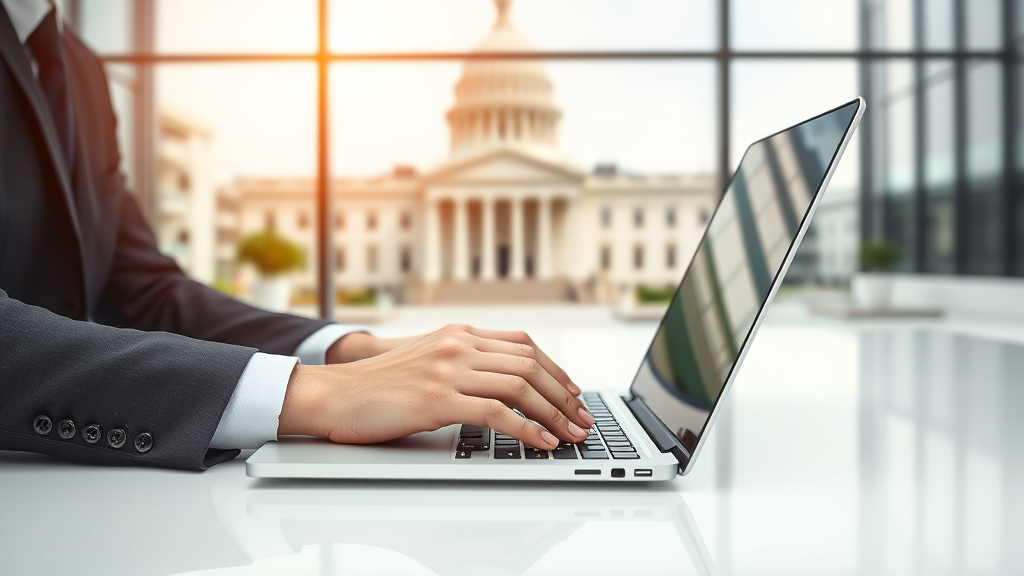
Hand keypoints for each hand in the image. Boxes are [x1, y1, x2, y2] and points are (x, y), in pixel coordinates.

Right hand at [279, 324, 593, 449]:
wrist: (335, 392)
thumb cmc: (378, 385)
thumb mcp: (426, 360)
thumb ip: (462, 362)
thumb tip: (503, 383)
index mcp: (458, 334)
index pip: (523, 344)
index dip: (554, 368)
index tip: (572, 391)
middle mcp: (458, 345)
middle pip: (529, 363)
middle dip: (563, 394)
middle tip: (582, 417)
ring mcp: (448, 370)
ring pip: (519, 385)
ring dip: (553, 412)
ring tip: (570, 433)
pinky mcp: (437, 398)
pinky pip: (496, 412)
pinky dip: (526, 428)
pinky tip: (541, 441)